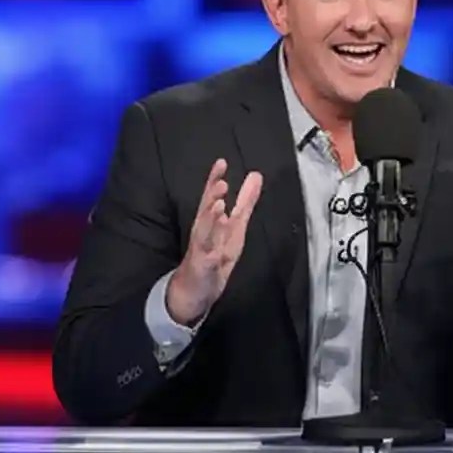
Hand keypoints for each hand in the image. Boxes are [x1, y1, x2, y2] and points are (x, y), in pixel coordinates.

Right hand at [166, 158, 262, 325]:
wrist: (196, 291)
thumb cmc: (216, 256)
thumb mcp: (236, 227)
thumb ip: (245, 202)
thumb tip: (256, 176)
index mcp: (211, 222)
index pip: (211, 197)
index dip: (214, 179)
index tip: (221, 162)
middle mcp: (203, 232)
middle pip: (205, 210)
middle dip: (211, 195)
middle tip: (220, 179)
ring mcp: (202, 249)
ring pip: (204, 231)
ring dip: (210, 217)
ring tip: (218, 203)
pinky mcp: (203, 266)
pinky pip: (207, 255)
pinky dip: (211, 248)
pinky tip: (216, 243)